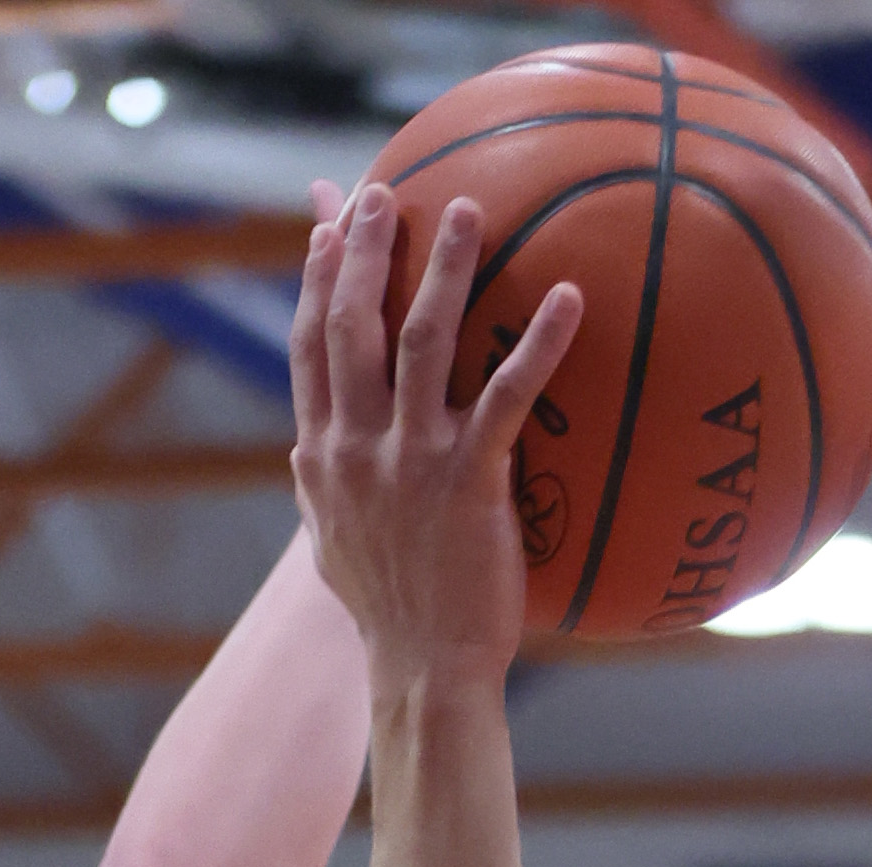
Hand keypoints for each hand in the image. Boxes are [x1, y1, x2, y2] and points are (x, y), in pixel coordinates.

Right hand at [288, 184, 581, 698]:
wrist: (422, 670)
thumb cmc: (389, 616)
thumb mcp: (330, 545)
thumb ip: (316, 488)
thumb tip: (302, 455)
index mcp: (322, 457)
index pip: (309, 347)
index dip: (318, 278)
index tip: (329, 221)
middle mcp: (356, 447)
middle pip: (353, 324)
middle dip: (367, 249)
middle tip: (390, 191)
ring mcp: (410, 461)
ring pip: (421, 341)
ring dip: (446, 269)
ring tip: (471, 211)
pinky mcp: (467, 482)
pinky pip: (507, 396)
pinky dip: (538, 344)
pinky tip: (570, 300)